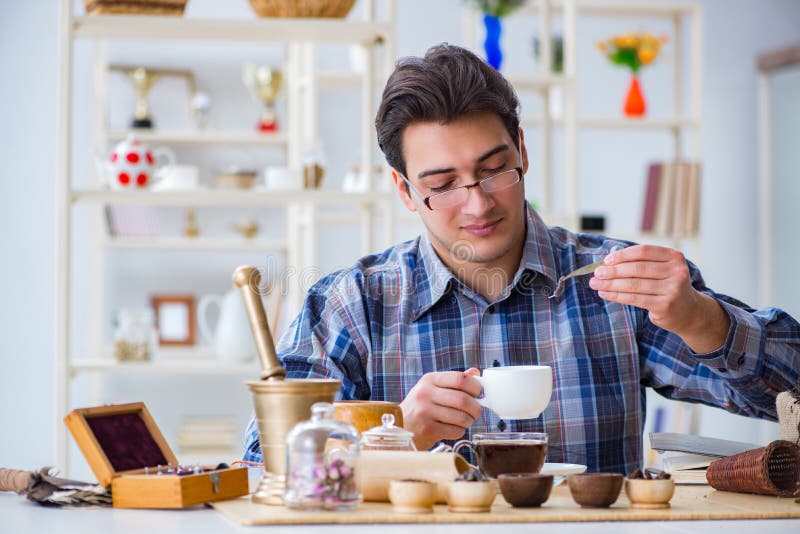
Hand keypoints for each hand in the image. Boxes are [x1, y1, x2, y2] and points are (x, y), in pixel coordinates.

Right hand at [400, 368, 481, 450]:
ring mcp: (425, 412)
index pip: (460, 378)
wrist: (398, 426)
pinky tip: (452, 429)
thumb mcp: (431, 388)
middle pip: (463, 399)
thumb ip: (453, 381)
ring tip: (464, 421)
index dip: (475, 386)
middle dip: (476, 408)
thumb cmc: (418, 407)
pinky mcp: (427, 429)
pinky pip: (455, 430)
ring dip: (468, 421)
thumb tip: (475, 372)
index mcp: (429, 380)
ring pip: (461, 417)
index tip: (479, 393)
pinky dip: (459, 431)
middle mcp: (425, 393)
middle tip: (476, 411)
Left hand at [588, 245, 728, 352]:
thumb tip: (608, 262)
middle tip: (597, 273)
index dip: (623, 255)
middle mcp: (676, 271)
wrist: (689, 312)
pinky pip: (634, 298)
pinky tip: (604, 293)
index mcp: (674, 257)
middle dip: (613, 270)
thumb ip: (641, 263)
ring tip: (595, 283)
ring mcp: (672, 289)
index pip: (643, 251)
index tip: (607, 260)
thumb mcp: (662, 270)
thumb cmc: (668, 286)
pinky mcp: (664, 305)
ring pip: (633, 284)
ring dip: (610, 284)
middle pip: (637, 268)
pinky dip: (616, 295)